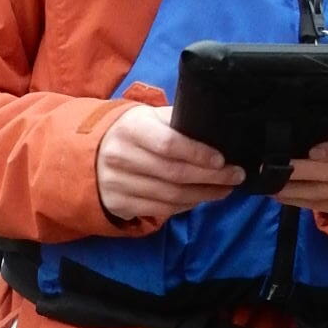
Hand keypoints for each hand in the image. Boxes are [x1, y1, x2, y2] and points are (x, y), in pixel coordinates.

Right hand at [96, 104, 243, 222]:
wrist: (92, 153)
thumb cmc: (133, 132)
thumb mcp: (150, 117)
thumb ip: (178, 122)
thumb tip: (218, 133)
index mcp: (132, 129)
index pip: (169, 144)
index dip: (198, 154)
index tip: (222, 160)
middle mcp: (120, 156)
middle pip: (174, 174)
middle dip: (211, 178)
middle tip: (235, 176)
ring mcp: (117, 183)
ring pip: (170, 196)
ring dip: (203, 195)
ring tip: (224, 190)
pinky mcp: (118, 204)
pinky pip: (160, 210)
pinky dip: (185, 206)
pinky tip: (199, 199)